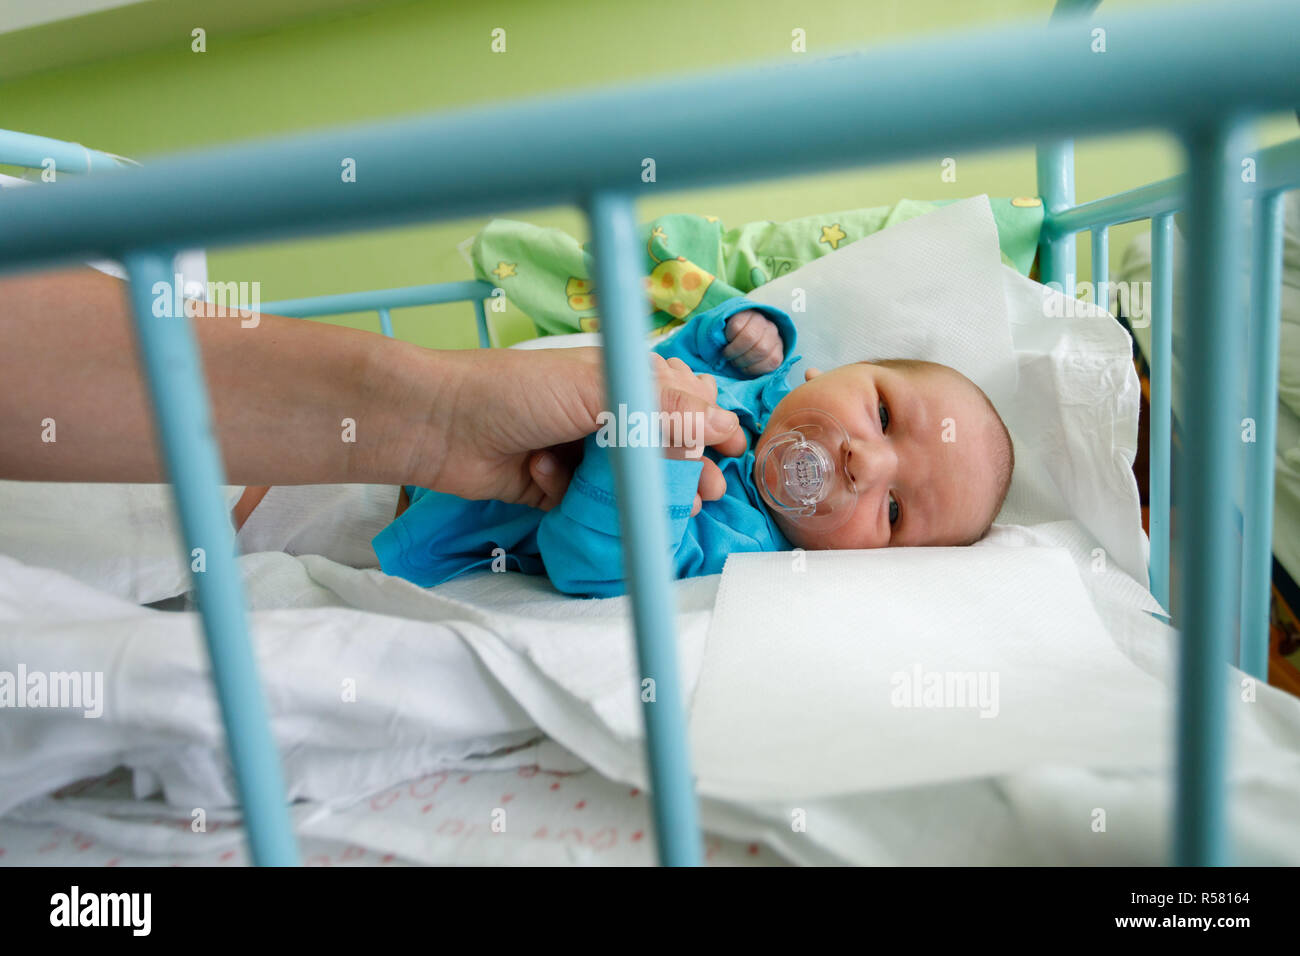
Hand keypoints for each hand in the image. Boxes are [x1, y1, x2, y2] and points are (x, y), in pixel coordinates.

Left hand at [403, 346, 745, 512]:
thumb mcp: (595, 390)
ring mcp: (578, 453)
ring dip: (643, 490)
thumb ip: (661, 408)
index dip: (709, 423)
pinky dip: (575, 496)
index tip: (732, 451)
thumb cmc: (517, 392)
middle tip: (706, 493)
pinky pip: (587, 502)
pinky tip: (548, 479)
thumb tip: (720, 424)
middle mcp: (601, 414)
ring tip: (674, 509)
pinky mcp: (554, 489)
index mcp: (616, 379)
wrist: (436, 423)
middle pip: (660, 446)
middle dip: (686, 468)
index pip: (679, 400)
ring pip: (629, 480)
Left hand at [723, 308, 783, 374]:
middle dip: (735, 352)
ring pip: (762, 350)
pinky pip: (771, 362)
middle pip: (750, 338)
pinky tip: (747, 368)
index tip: (724, 343)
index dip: (728, 337)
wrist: (755, 339)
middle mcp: (765, 323)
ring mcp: (775, 338)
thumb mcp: (725, 327)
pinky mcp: (779, 353)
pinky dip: (755, 369)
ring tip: (737, 363)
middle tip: (729, 357)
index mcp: (749, 313)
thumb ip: (718, 330)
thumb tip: (716, 339)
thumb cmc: (734, 336)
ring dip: (744, 361)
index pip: (737, 325)